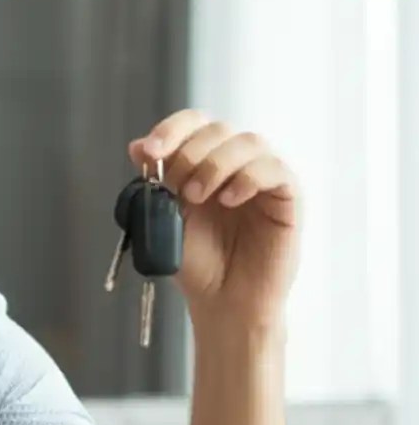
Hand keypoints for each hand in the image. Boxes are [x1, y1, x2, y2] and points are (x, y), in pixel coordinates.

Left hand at [128, 109, 300, 333]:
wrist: (221, 300)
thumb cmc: (197, 262)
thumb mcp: (165, 218)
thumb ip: (154, 182)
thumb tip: (135, 145)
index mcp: (204, 162)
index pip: (194, 123)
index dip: (171, 129)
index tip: (149, 152)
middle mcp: (235, 163)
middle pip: (218, 129)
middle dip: (190, 153)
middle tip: (177, 188)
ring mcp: (263, 178)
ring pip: (248, 142)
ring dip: (216, 164)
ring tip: (196, 197)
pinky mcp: (288, 197)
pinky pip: (275, 169)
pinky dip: (248, 177)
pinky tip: (229, 200)